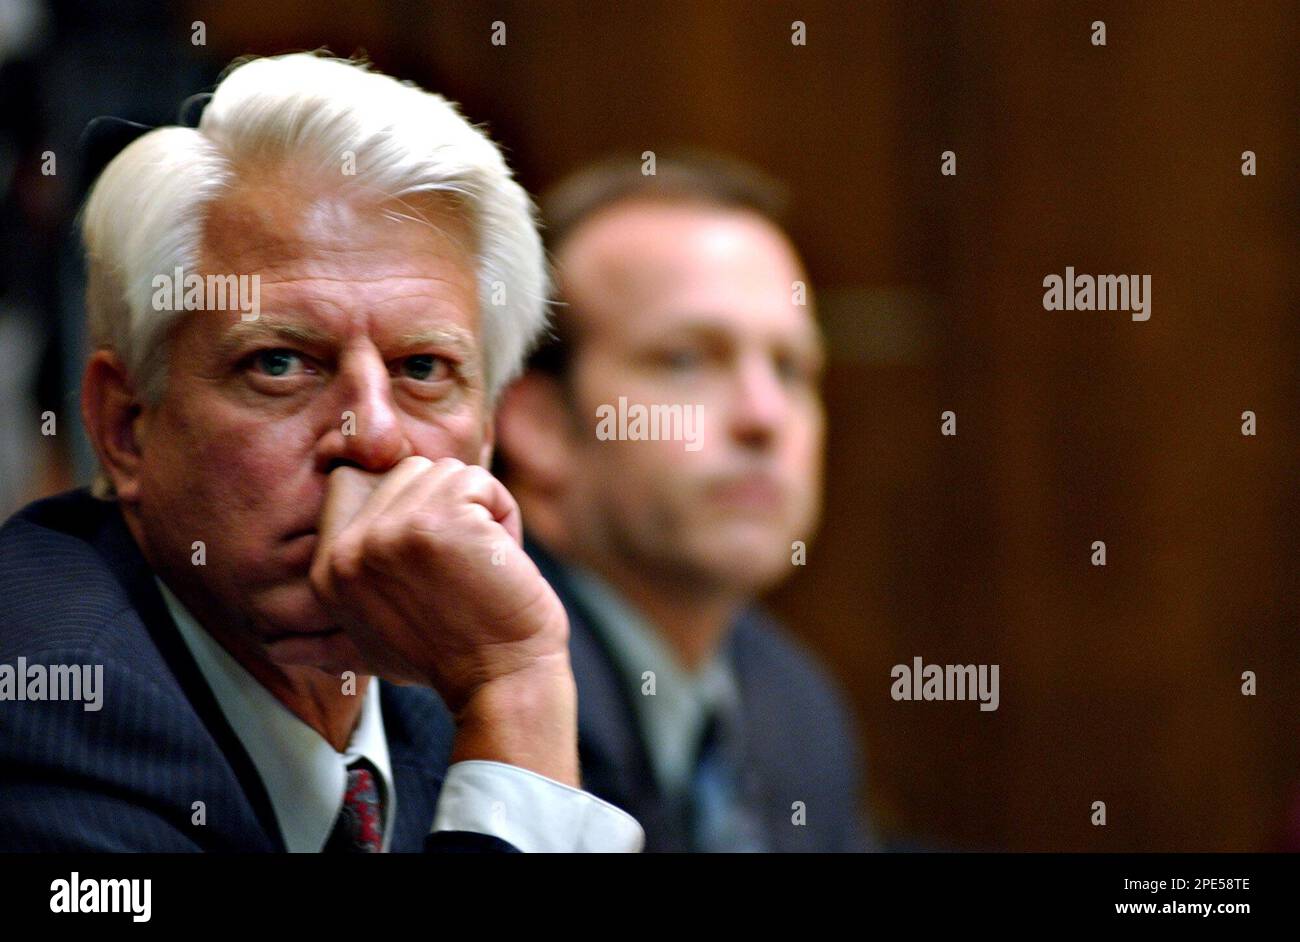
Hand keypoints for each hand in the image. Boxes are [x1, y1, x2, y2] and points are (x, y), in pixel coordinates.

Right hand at [309, 456, 577, 782]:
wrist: (501, 682)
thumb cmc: (450, 661)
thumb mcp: (368, 649)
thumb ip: (323, 639)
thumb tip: (275, 649)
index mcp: (328, 572)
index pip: (351, 482)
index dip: (402, 499)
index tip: (432, 549)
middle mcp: (349, 549)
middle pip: (406, 471)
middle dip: (447, 507)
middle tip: (462, 567)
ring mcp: (392, 532)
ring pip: (444, 472)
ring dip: (480, 512)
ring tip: (479, 566)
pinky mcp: (440, 520)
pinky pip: (478, 481)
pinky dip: (504, 515)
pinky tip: (498, 560)